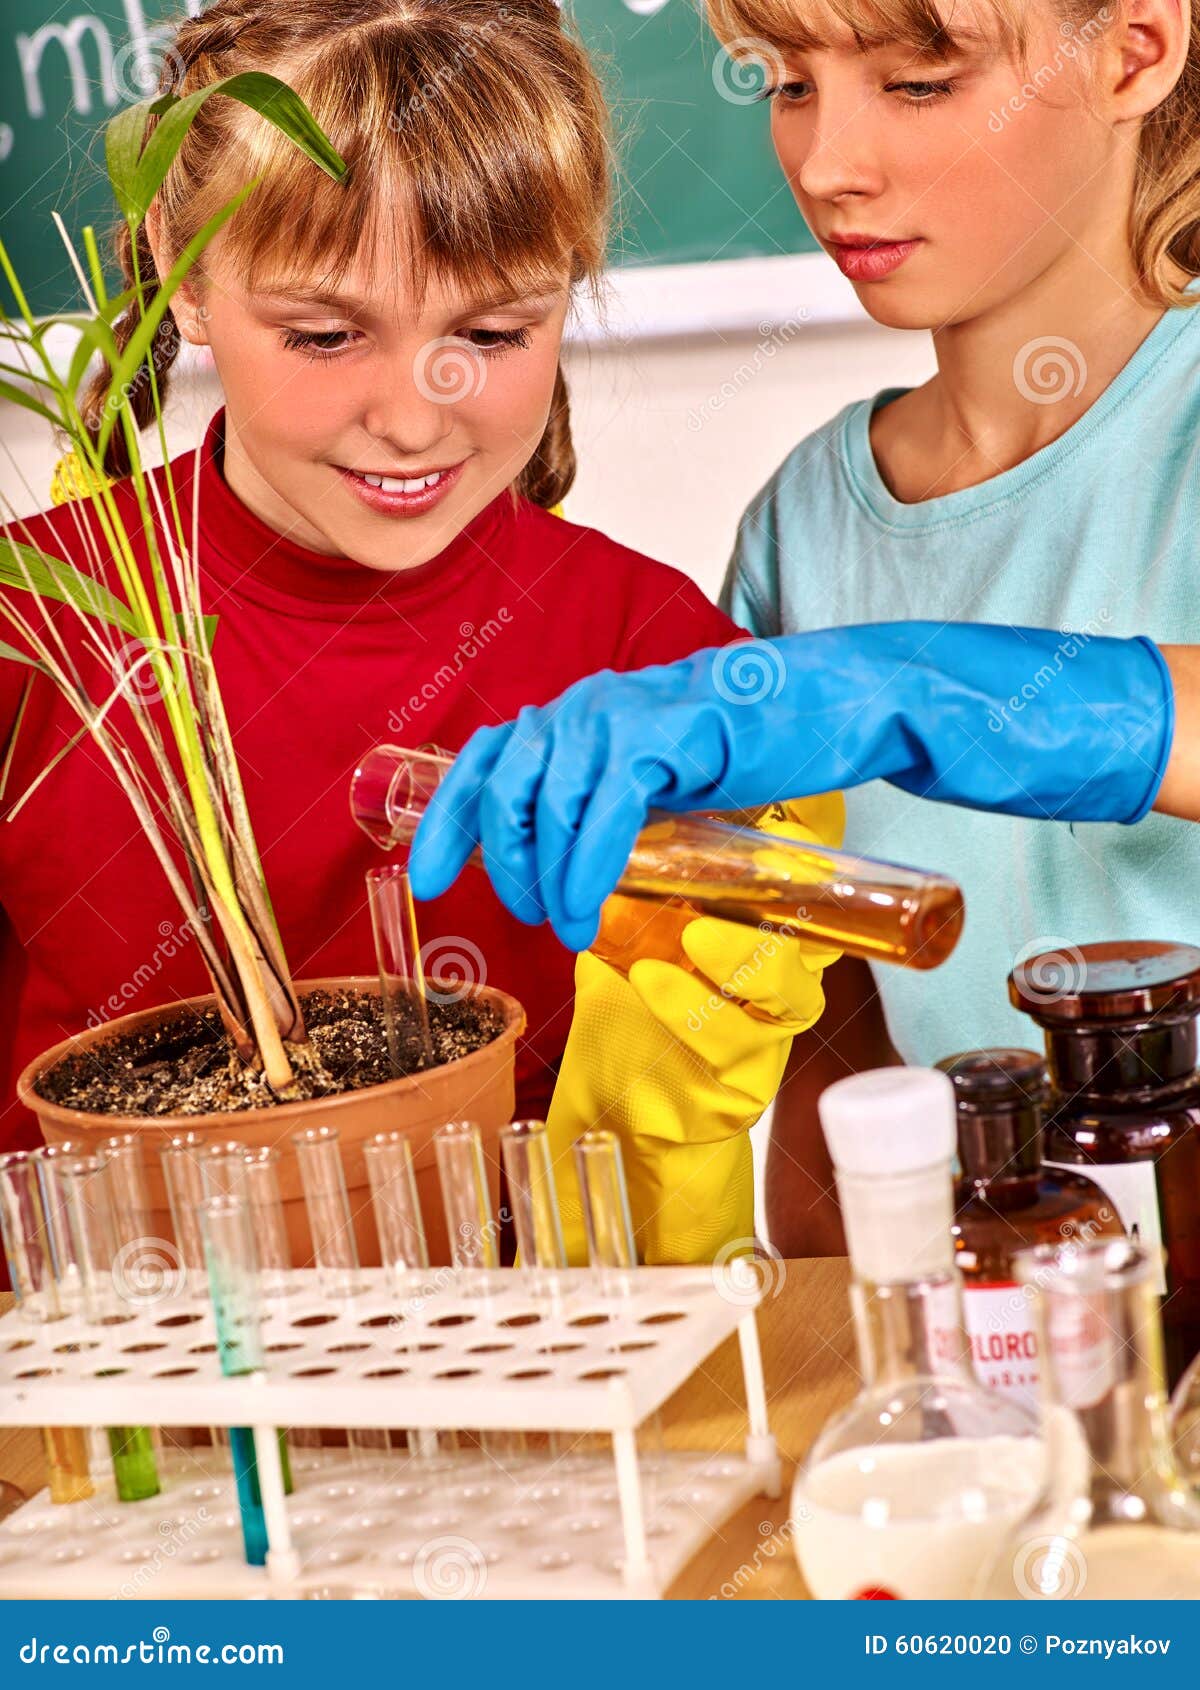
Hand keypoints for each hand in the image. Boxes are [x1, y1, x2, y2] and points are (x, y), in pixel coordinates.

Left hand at [407, 624, 1173, 946]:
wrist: (839, 705)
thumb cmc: (756, 747)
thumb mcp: (666, 780)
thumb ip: (617, 806)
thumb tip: (575, 868)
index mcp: (582, 712)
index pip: (489, 758)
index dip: (450, 819)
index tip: (432, 878)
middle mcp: (590, 704)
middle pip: (506, 784)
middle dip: (504, 863)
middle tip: (534, 914)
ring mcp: (628, 714)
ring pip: (549, 803)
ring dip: (548, 877)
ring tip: (570, 923)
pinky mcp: (671, 733)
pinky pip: (605, 805)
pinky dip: (589, 862)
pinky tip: (593, 900)